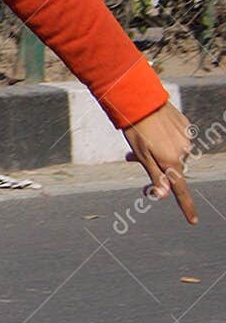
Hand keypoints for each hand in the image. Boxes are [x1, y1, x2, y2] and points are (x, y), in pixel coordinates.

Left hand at [123, 102, 197, 224]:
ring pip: (172, 152)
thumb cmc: (136, 130)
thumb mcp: (141, 155)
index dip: (186, 207)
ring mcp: (186, 138)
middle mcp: (183, 152)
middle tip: (130, 157)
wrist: (141, 101)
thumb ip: (154, 175)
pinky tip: (152, 129)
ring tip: (138, 140)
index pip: (180, 190)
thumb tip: (163, 195)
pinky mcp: (185, 126)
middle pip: (170, 168)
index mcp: (171, 161)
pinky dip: (165, 139)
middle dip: (154, 166)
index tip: (193, 221)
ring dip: (158, 151)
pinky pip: (176, 138)